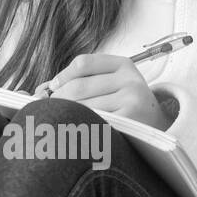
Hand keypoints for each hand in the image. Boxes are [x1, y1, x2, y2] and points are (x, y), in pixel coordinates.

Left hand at [33, 53, 169, 129]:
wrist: (156, 128)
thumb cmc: (124, 106)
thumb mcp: (110, 86)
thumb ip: (81, 81)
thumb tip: (39, 91)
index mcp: (123, 65)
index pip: (83, 63)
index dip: (62, 76)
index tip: (51, 89)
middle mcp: (130, 79)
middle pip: (79, 87)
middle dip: (57, 100)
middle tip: (46, 111)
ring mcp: (132, 99)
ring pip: (84, 107)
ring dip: (66, 117)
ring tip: (57, 124)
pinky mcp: (130, 120)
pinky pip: (94, 122)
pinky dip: (80, 128)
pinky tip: (73, 133)